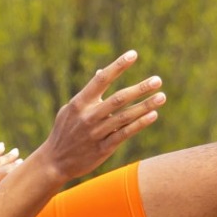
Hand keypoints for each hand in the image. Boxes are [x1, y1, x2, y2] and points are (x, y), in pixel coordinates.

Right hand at [35, 50, 164, 181]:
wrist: (54, 162)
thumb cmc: (64, 132)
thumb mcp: (70, 110)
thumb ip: (87, 94)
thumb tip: (100, 73)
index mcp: (79, 103)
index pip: (101, 80)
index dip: (117, 66)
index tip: (133, 54)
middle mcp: (88, 116)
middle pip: (118, 99)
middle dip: (140, 89)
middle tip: (157, 80)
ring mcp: (96, 133)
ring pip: (125, 117)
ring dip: (145, 106)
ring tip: (162, 97)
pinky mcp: (102, 149)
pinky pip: (124, 134)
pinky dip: (139, 124)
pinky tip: (153, 116)